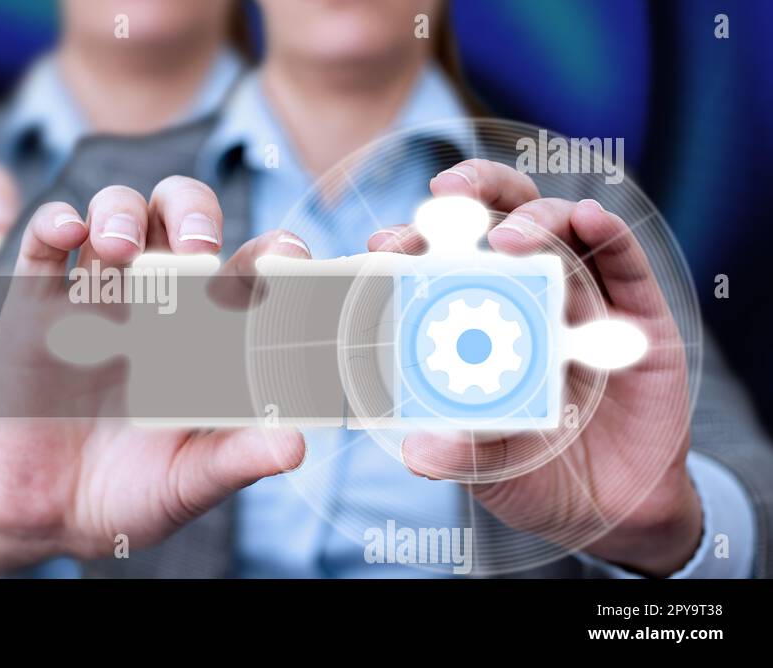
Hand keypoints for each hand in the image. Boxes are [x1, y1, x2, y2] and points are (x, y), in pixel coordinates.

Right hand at [0, 176, 310, 576]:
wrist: (50, 518)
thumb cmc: (135, 496)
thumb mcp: (189, 483)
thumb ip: (237, 459)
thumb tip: (296, 444)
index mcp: (209, 331)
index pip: (250, 266)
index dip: (275, 249)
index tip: (290, 257)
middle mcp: (157, 300)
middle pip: (180, 215)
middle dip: (193, 212)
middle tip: (198, 250)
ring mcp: (96, 298)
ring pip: (116, 212)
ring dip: (123, 212)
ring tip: (122, 251)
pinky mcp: (36, 307)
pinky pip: (43, 243)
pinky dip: (55, 222)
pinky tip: (71, 235)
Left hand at [368, 159, 698, 575]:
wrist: (612, 510)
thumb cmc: (533, 474)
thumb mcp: (489, 468)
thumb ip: (459, 454)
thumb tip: (418, 454)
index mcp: (479, 321)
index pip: (443, 260)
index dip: (415, 243)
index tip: (384, 246)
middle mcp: (529, 298)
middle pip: (502, 219)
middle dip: (473, 194)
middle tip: (445, 194)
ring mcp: (585, 302)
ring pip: (562, 231)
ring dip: (534, 220)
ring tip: (509, 238)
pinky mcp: (640, 319)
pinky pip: (625, 262)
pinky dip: (608, 233)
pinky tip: (589, 218)